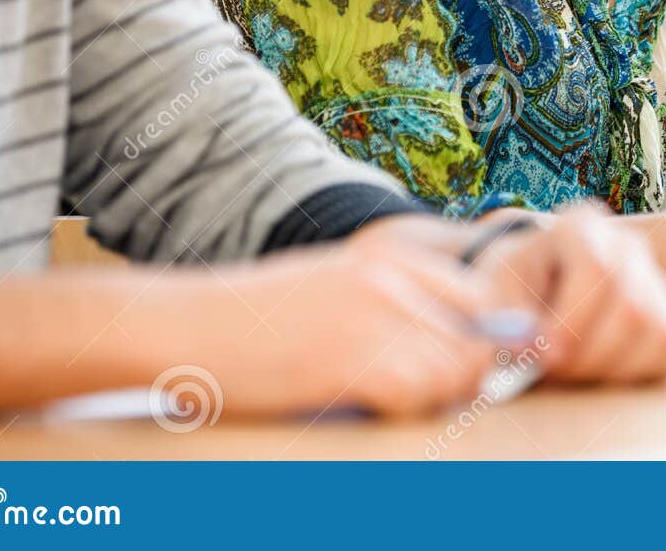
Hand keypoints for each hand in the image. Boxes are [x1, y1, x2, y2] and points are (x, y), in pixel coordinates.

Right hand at [194, 219, 498, 418]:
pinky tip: (369, 407)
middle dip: (463, 376)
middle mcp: (390, 275)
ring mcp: (372, 311)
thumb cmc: (258, 318)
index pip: (480, 295)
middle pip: (477, 337)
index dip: (478, 340)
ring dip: (433, 399)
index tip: (455, 366)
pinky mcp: (349, 355)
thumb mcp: (338, 284)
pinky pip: (417, 393)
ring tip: (392, 403)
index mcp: (391, 253)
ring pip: (453, 370)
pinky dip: (403, 411)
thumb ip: (398, 301)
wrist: (184, 326)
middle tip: (426, 396)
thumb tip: (466, 340)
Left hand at [472, 204, 665, 383]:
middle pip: (631, 306)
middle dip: (588, 354)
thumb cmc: (514, 291)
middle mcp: (626, 245)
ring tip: (573, 370)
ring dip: (611, 369)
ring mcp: (656, 278)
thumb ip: (501, 319)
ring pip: (657, 331)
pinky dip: (643, 370)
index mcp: (580, 226)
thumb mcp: (492, 294)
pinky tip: (605, 368)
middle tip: (553, 372)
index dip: (572, 320)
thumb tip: (525, 348)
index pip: (596, 268)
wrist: (537, 291)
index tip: (545, 356)